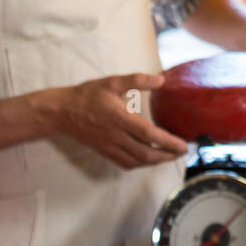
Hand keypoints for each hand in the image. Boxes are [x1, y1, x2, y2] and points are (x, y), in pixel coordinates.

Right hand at [53, 73, 189, 168]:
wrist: (62, 111)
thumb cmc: (88, 95)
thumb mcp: (113, 82)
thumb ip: (138, 80)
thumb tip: (162, 80)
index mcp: (120, 118)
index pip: (150, 135)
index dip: (168, 142)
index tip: (183, 145)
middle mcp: (115, 136)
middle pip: (146, 154)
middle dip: (167, 156)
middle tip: (182, 152)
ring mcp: (109, 147)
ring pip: (137, 161)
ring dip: (156, 162)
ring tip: (170, 156)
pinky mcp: (104, 152)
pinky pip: (125, 163)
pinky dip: (140, 164)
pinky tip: (148, 159)